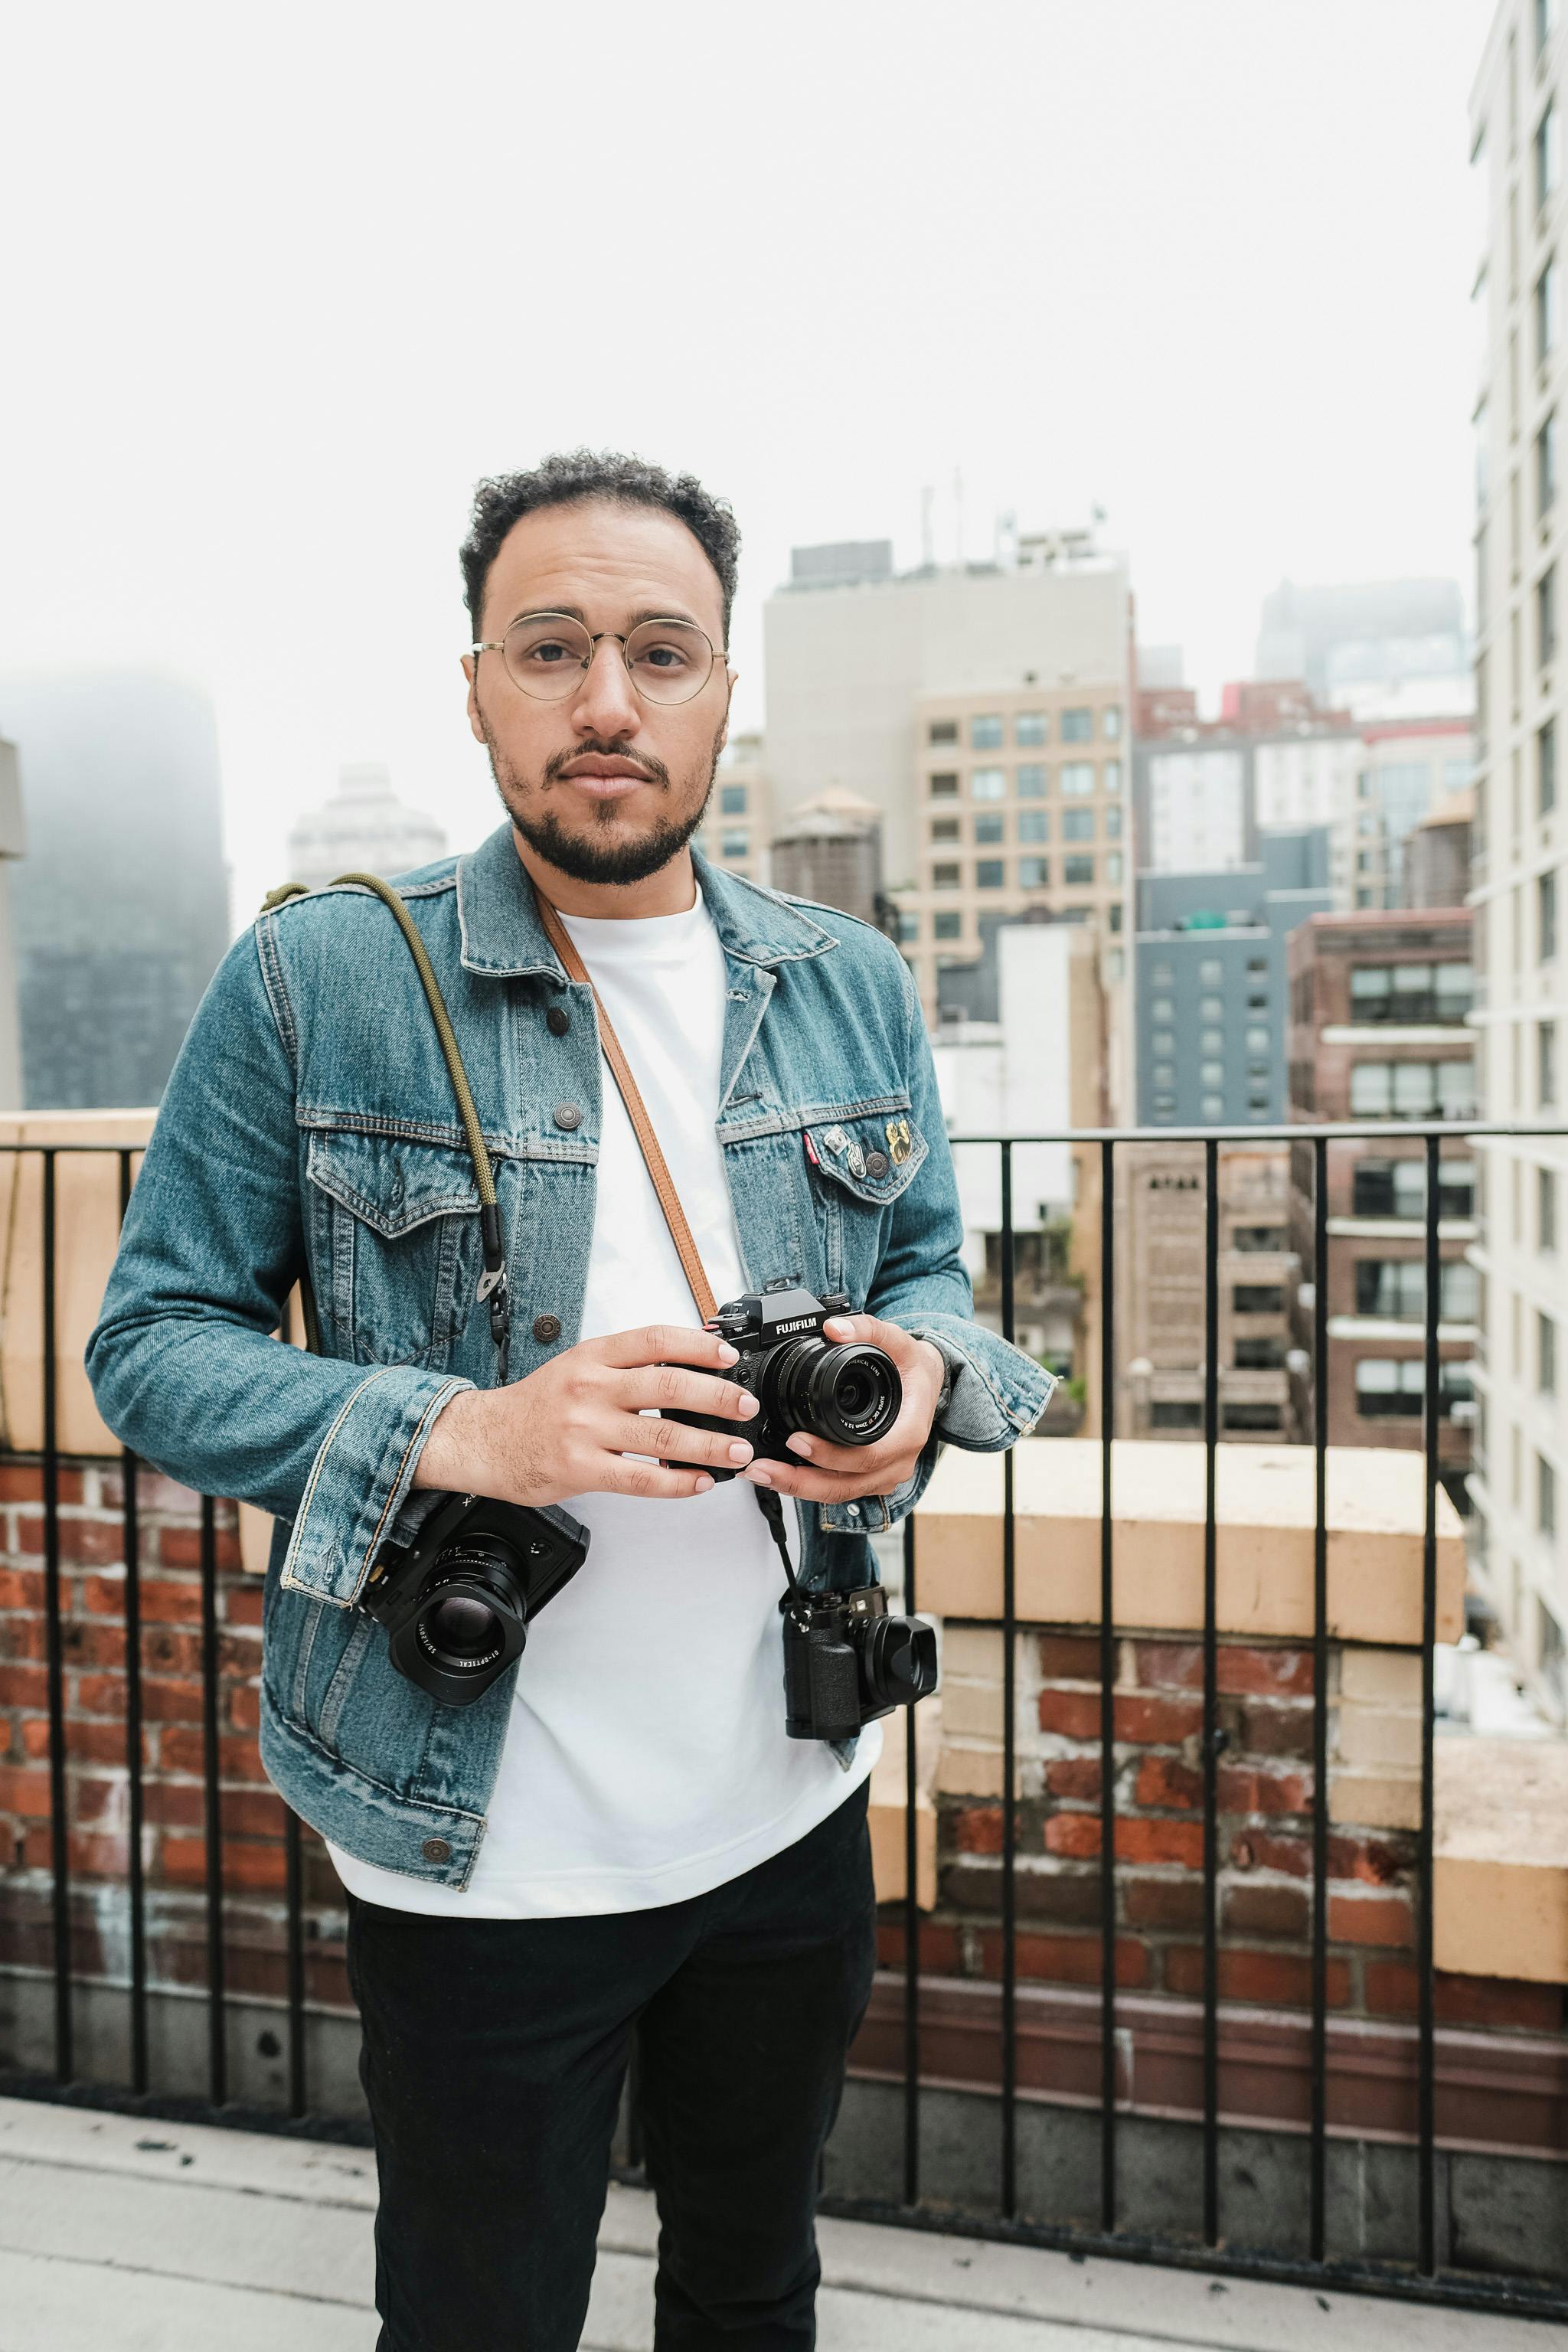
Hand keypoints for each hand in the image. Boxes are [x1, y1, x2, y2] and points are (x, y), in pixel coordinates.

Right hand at [412, 1324, 761, 1505]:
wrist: (483, 1440)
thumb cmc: (535, 1405)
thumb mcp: (577, 1366)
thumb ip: (625, 1364)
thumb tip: (685, 1359)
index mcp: (592, 1356)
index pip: (654, 1340)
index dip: (697, 1345)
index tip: (727, 1354)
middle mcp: (590, 1388)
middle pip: (666, 1385)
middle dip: (716, 1396)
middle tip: (744, 1405)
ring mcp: (584, 1429)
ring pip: (660, 1435)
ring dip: (707, 1444)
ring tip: (736, 1450)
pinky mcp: (580, 1469)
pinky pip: (639, 1478)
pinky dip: (675, 1483)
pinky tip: (698, 1482)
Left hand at [740, 1313, 945, 1508]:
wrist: (928, 1384)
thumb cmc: (913, 1368)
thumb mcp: (897, 1340)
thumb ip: (866, 1328)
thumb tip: (834, 1329)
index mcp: (907, 1435)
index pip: (866, 1457)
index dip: (829, 1455)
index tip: (795, 1440)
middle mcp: (897, 1463)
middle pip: (845, 1486)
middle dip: (799, 1481)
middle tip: (760, 1468)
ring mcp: (884, 1475)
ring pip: (838, 1494)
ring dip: (797, 1488)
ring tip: (760, 1473)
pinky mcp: (870, 1479)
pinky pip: (838, 1490)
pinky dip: (808, 1485)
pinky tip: (780, 1474)